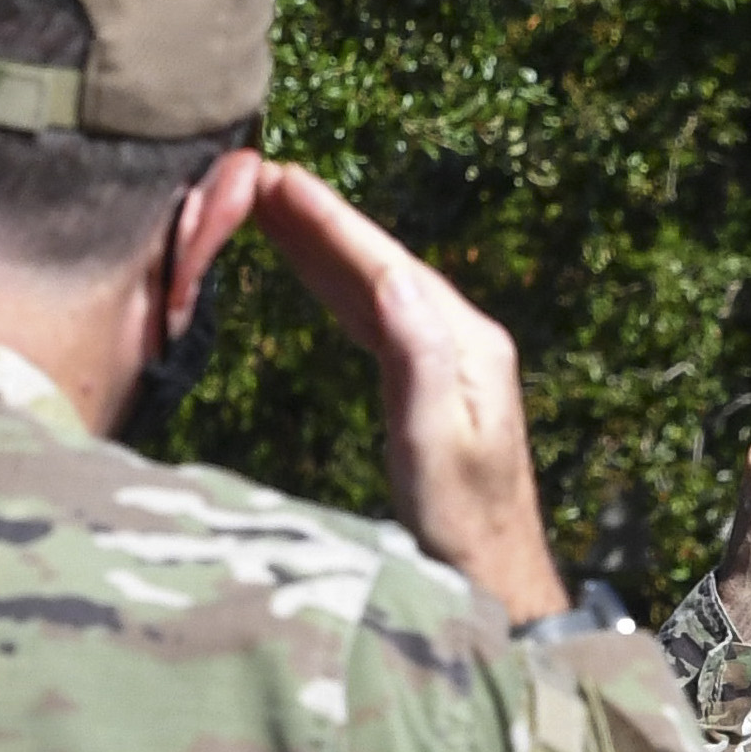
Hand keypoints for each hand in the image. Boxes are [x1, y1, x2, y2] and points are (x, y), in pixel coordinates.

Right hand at [252, 163, 568, 620]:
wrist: (493, 575)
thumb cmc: (462, 524)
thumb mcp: (435, 443)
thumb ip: (418, 359)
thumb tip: (392, 277)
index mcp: (467, 345)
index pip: (387, 267)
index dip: (332, 222)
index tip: (282, 178)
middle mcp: (461, 339)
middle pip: (378, 264)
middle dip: (318, 221)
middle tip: (257, 176)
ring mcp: (448, 359)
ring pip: (372, 286)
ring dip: (321, 246)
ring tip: (267, 206)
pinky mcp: (430, 382)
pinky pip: (372, 317)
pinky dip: (335, 286)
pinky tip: (312, 271)